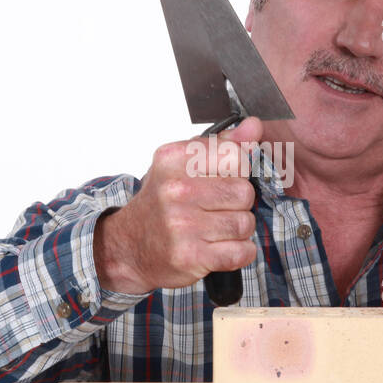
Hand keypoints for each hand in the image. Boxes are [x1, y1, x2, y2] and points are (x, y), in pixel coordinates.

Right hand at [94, 117, 262, 294]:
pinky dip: (238, 253)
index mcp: (174, 159)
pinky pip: (242, 252)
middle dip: (238, 204)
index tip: (223, 180)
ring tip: (214, 229)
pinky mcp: (191, 256)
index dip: (238, 171)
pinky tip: (219, 248)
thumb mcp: (182, 165)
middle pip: (244, 192)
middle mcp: (176, 189)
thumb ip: (221, 144)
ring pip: (245, 223)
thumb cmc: (160, 204)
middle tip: (216, 209)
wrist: (128, 247)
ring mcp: (182, 224)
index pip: (236, 156)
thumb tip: (254, 126)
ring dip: (237, 230)